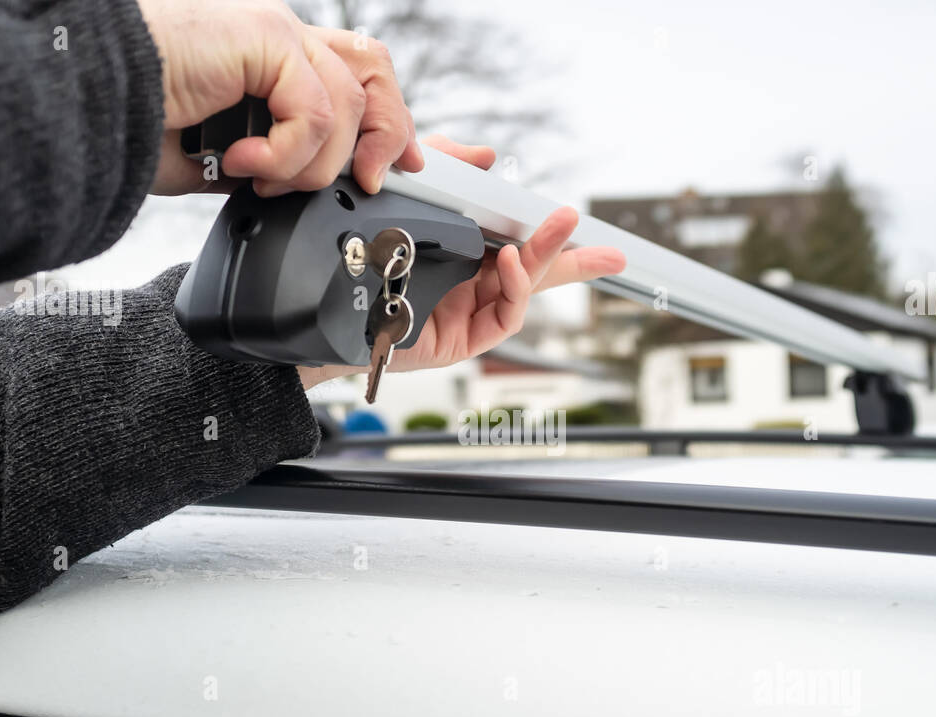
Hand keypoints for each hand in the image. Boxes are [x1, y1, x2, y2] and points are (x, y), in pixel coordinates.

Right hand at [138, 0, 422, 196]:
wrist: (83, 102)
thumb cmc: (130, 126)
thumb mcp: (219, 157)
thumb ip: (270, 163)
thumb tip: (303, 190)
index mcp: (269, 60)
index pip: (354, 74)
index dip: (389, 118)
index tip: (402, 165)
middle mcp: (277, 37)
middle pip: (373, 69)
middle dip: (388, 133)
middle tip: (372, 179)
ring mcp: (273, 31)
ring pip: (348, 105)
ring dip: (313, 165)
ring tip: (260, 179)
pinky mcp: (264, 36)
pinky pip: (314, 111)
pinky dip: (286, 155)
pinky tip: (241, 164)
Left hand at [298, 135, 625, 389]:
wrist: (322, 301)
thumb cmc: (360, 251)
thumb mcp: (407, 194)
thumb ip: (445, 171)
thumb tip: (488, 157)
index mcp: (458, 253)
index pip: (513, 239)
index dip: (546, 232)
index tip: (576, 219)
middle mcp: (466, 284)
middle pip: (532, 271)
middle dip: (572, 260)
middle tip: (612, 253)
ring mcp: (466, 312)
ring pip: (523, 290)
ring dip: (546, 260)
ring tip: (561, 230)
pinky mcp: (460, 339)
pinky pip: (504, 316)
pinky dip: (518, 288)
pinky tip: (515, 263)